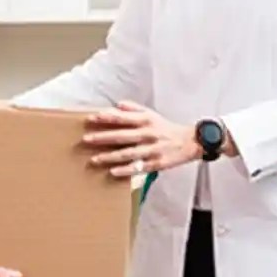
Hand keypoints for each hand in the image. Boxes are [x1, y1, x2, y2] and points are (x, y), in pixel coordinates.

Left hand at [82, 101, 201, 177]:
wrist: (190, 141)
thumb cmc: (166, 127)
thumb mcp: (151, 114)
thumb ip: (133, 108)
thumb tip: (116, 105)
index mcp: (146, 120)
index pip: (123, 117)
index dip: (107, 117)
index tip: (91, 118)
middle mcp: (148, 133)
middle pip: (122, 136)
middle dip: (103, 137)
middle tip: (86, 139)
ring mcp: (152, 149)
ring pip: (128, 153)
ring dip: (110, 156)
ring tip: (94, 159)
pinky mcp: (157, 163)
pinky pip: (138, 167)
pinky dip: (125, 170)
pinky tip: (112, 171)